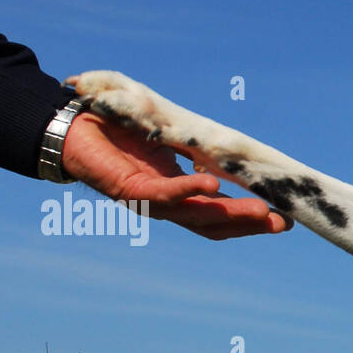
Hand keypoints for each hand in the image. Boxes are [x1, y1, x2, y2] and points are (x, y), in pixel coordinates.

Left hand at [59, 111, 291, 240]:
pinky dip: (190, 191)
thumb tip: (224, 145)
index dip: (246, 221)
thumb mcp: (163, 138)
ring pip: (195, 217)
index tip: (278, 217)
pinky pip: (165, 195)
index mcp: (175, 196)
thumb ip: (189, 146)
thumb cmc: (114, 130)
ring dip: (230, 215)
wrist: (69, 127)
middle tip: (283, 224)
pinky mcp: (131, 191)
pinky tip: (214, 186)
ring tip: (262, 212)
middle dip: (249, 225)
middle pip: (213, 224)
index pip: (215, 217)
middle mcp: (164, 207)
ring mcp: (148, 203)